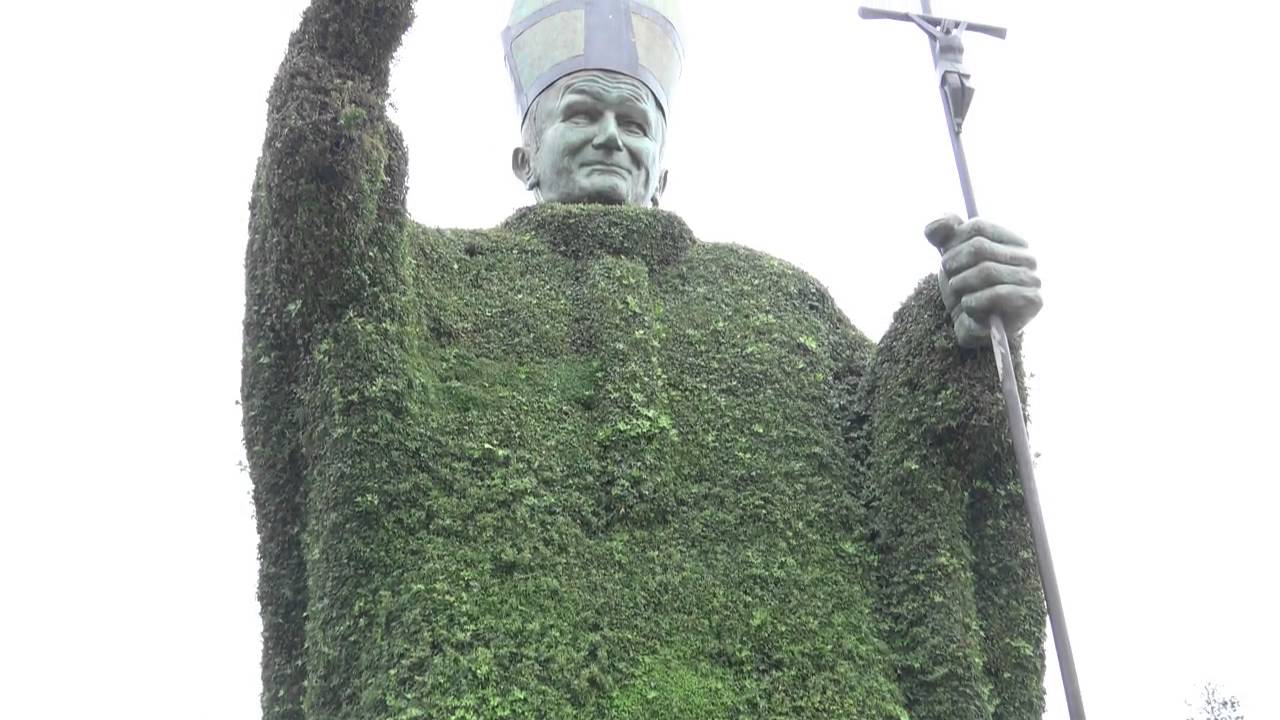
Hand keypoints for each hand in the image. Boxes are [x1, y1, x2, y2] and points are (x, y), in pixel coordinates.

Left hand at [925, 215, 1042, 348]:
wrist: (970, 326)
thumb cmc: (963, 289)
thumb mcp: (949, 258)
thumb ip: (942, 233)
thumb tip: (947, 221)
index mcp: (1008, 240)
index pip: (977, 227)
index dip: (953, 243)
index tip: (946, 262)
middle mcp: (1026, 255)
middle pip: (979, 247)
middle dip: (955, 266)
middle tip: (951, 282)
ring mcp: (1032, 277)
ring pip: (986, 270)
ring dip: (962, 286)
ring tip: (960, 296)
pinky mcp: (1033, 300)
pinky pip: (998, 293)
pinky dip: (974, 301)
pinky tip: (969, 307)